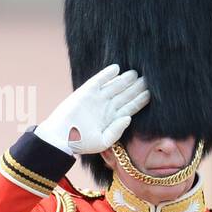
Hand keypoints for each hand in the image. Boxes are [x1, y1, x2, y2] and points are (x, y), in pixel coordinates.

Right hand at [35, 65, 149, 155]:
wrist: (60, 137)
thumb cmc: (81, 143)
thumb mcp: (103, 142)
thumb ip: (116, 130)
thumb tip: (129, 118)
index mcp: (113, 119)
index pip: (131, 107)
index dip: (140, 100)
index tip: (151, 93)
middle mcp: (107, 107)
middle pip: (125, 94)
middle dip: (136, 87)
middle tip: (148, 78)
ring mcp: (97, 99)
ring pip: (114, 86)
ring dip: (125, 79)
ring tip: (136, 73)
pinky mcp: (85, 92)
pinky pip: (98, 81)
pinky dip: (106, 74)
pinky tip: (116, 68)